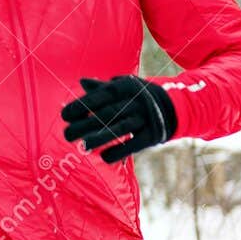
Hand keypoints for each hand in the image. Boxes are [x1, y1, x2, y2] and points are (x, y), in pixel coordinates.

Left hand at [60, 75, 177, 162]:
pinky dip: (120, 151)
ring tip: (83, 147)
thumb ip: (103, 88)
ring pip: (119, 129)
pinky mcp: (153, 134)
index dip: (81, 105)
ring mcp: (145, 118)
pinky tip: (105, 158)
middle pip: (106, 114)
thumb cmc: (140, 97)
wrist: (176, 105)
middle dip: (85, 125)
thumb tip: (82, 81)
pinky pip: (134, 144)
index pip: (99, 97)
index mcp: (124, 87)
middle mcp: (134, 101)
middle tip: (67, 135)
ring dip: (100, 139)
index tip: (64, 116)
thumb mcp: (125, 87)